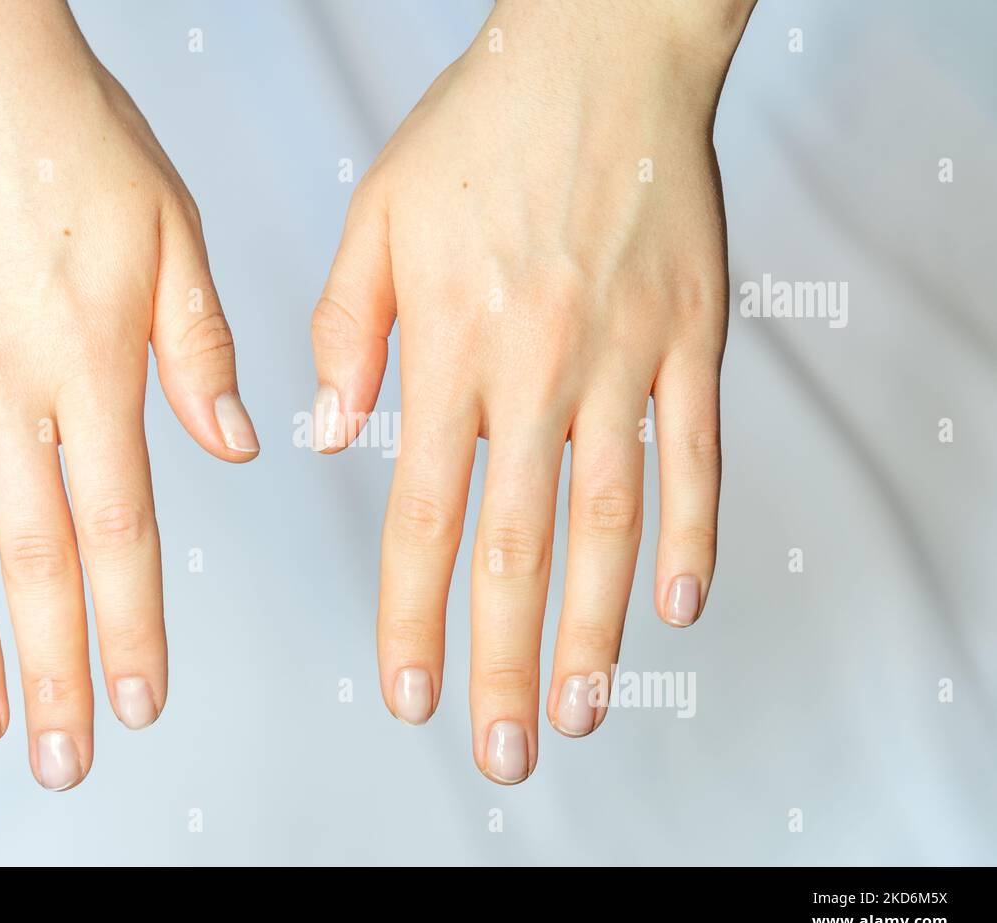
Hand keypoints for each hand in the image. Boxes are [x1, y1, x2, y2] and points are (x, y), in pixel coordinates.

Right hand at [0, 0, 257, 789]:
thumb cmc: (74, 139)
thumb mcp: (173, 235)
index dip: (133, 623)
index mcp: (95, 366)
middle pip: (35, 557)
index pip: (121, 528)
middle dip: (56, 667)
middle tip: (65, 753)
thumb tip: (234, 446)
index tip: (143, 697)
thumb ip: (200, 350)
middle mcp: (10, 387)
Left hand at [310, 0, 751, 782]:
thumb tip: (333, 433)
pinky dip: (692, 532)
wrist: (599, 52)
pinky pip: (695, 453)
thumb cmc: (482, 129)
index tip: (407, 690)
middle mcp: (537, 368)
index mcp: (452, 348)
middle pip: (516, 545)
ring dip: (596, 626)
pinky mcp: (690, 338)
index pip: (422, 516)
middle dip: (501, 661)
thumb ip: (347, 332)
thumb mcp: (376, 218)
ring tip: (584, 707)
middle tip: (502, 748)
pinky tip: (680, 602)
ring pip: (608, 519)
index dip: (411, 616)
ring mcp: (623, 358)